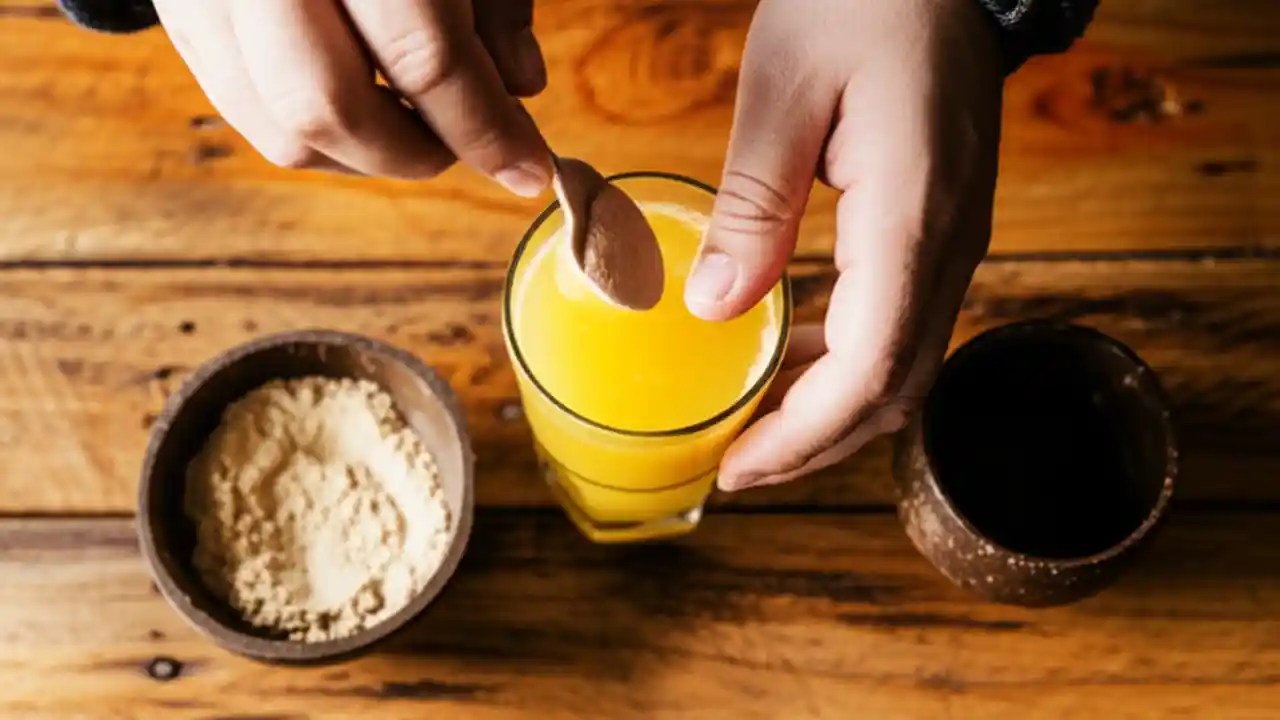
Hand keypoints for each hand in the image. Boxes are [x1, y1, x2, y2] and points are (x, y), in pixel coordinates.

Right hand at [154, 0, 551, 193]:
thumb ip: (493, 1)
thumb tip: (519, 88)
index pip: (423, 57)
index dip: (486, 129)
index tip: (529, 168)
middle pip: (330, 105)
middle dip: (415, 152)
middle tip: (467, 149)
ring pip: (278, 126)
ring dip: (362, 154)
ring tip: (417, 127)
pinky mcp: (179, 11)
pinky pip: (241, 106)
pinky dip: (310, 130)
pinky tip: (361, 106)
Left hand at [687, 0, 1003, 490]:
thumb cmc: (861, 1)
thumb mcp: (785, 87)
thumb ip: (754, 203)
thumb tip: (717, 308)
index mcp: (912, 213)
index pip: (870, 367)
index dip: (802, 436)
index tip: (738, 468)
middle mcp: (950, 242)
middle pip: (893, 388)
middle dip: (812, 443)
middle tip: (734, 465)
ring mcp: (955, 240)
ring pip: (902, 365)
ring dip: (828, 409)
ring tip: (751, 423)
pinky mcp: (941, 231)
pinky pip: (900, 324)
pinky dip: (844, 362)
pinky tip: (789, 354)